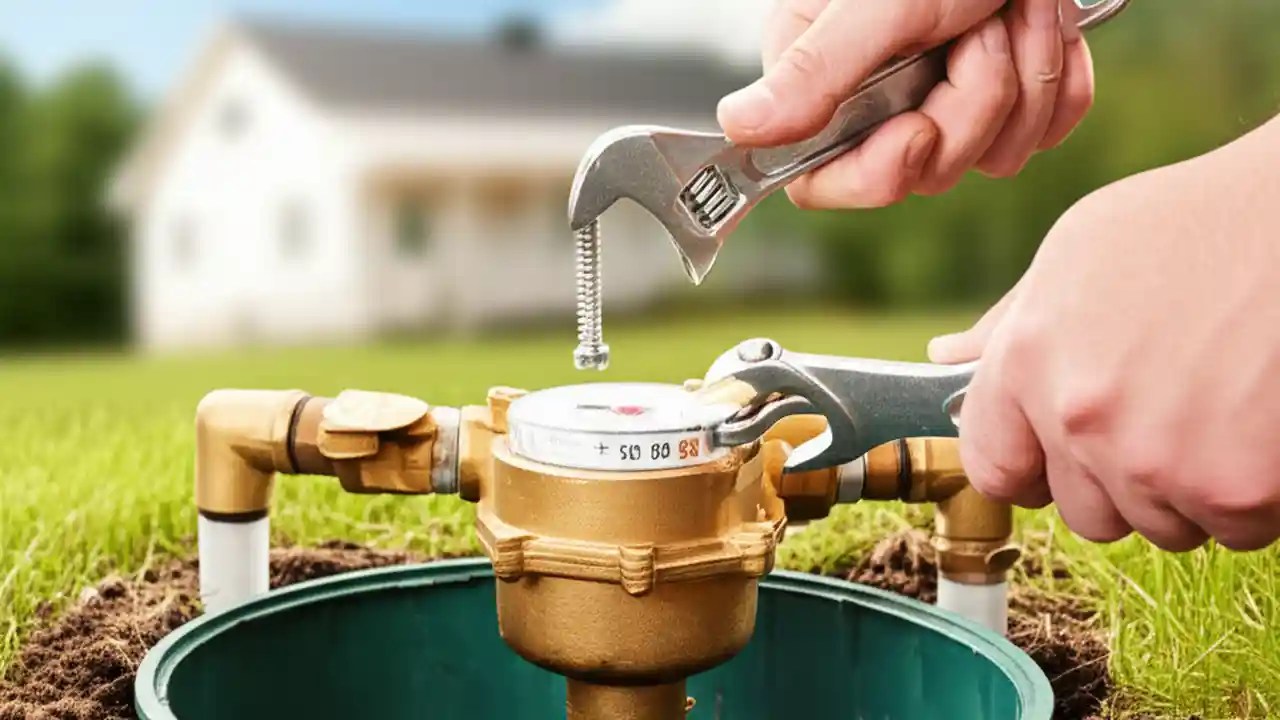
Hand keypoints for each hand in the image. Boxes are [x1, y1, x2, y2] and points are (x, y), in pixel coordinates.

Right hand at [718, 0, 1094, 208]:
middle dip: (971, 101)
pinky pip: (1044, 131)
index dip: (874, 174)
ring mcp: (945, 102)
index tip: (917, 128)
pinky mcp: (1009, 102)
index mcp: (822, 78)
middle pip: (922, 171)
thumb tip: (738, 128)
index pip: (820, 180)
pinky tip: (1043, 23)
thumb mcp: (880, 4)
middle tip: (979, 26)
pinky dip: (1059, 78)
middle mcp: (878, 100)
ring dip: (1025, 78)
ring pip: (991, 157)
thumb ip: (813, 71)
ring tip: (1016, 7)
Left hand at [929, 117, 1279, 551]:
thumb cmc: (1198, 224)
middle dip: (1122, 478)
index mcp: (1028, 361)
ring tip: (1219, 405)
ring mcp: (1154, 462)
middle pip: (1084, 510)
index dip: (1029, 467)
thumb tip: (946, 358)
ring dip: (1189, 488)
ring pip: (1160, 525)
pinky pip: (1233, 529)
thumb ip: (1011, 324)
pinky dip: (1254, 494)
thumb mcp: (1079, 251)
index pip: (992, 467)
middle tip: (1167, 412)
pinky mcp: (1235, 491)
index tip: (1057, 458)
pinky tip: (1260, 423)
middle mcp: (1078, 419)